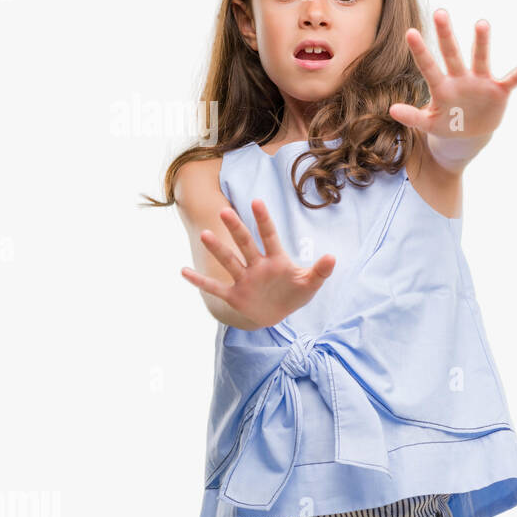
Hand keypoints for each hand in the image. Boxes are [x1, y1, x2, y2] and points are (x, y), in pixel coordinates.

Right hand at [179, 199, 335, 328]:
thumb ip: (320, 271)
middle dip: (236, 228)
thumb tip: (332, 257)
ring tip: (204, 234)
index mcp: (276, 260)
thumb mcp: (310, 284)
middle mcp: (257, 265)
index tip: (257, 202)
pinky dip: (200, 281)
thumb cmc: (294, 294)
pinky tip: (183, 271)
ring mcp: (244, 279)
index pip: (269, 236)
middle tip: (225, 211)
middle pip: (245, 243)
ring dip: (217, 249)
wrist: (277, 315)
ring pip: (229, 261)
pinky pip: (215, 287)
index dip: (264, 220)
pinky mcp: (234, 295)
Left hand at [389, 9, 516, 154]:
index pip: (428, 66)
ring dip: (481, 43)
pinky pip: (513, 79)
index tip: (410, 32)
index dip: (420, 51)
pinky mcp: (498, 91)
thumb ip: (413, 117)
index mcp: (442, 87)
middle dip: (446, 35)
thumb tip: (392, 110)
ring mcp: (480, 83)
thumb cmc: (447, 124)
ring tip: (482, 23)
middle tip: (440, 13)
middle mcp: (460, 79)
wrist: (470, 134)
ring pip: (480, 59)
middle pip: (452, 54)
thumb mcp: (430, 124)